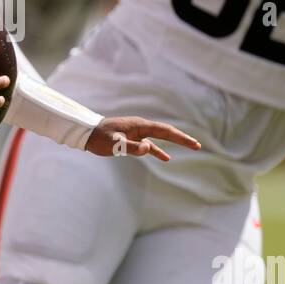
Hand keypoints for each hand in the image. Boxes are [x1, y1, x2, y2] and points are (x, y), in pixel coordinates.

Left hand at [84, 116, 200, 161]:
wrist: (86, 133)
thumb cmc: (99, 138)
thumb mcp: (115, 144)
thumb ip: (132, 147)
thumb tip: (149, 149)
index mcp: (140, 125)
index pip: (165, 131)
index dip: (180, 137)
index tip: (193, 144)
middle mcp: (141, 126)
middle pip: (166, 132)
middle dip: (182, 138)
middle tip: (197, 145)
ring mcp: (137, 132)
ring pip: (160, 137)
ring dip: (174, 142)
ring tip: (189, 147)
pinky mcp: (132, 139)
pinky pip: (149, 144)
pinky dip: (158, 150)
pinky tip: (165, 158)